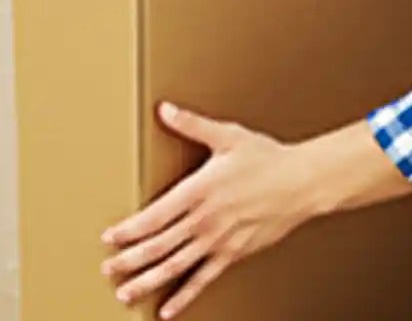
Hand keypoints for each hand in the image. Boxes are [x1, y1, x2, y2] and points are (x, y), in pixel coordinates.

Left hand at [100, 103, 319, 317]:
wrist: (303, 183)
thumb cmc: (268, 159)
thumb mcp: (227, 136)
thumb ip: (192, 124)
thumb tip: (166, 110)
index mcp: (199, 190)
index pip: (155, 216)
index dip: (129, 230)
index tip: (110, 238)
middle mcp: (206, 220)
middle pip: (159, 246)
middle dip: (130, 260)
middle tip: (108, 269)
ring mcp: (219, 240)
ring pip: (176, 266)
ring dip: (148, 281)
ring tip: (126, 292)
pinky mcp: (233, 254)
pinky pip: (203, 279)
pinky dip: (184, 296)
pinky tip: (168, 308)